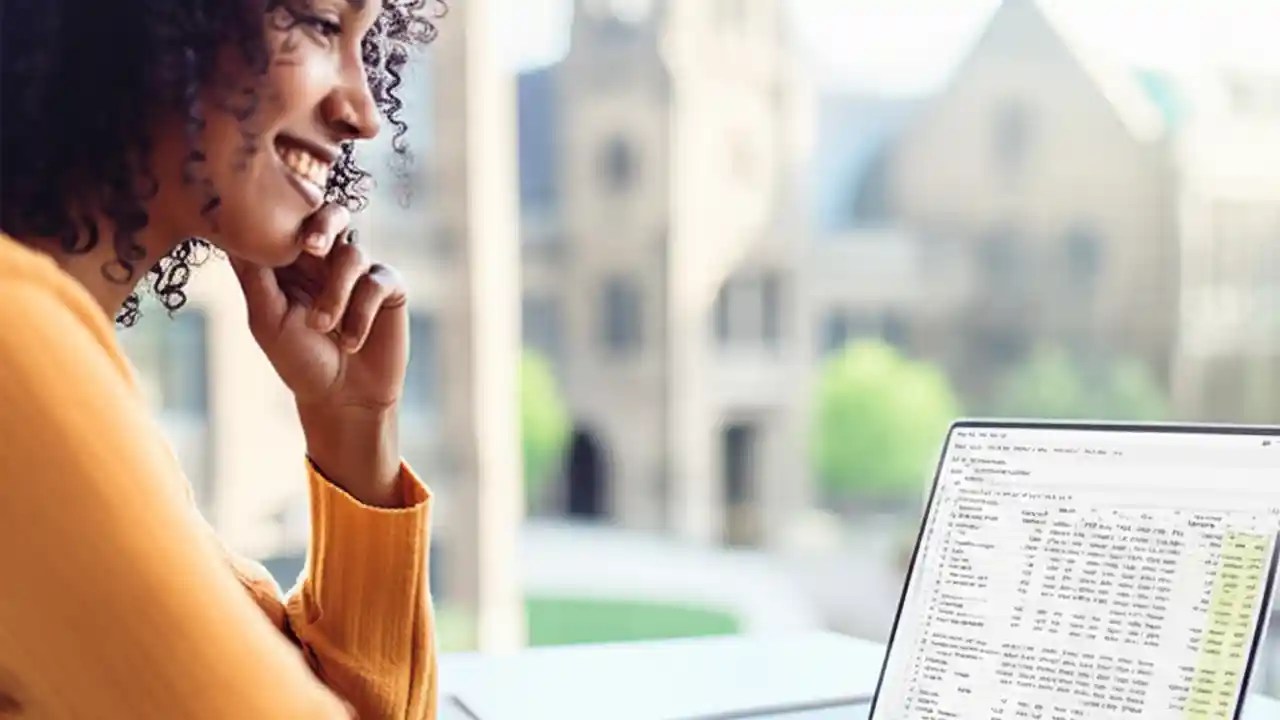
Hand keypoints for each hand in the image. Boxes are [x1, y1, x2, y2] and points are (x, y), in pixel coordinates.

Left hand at [229, 203, 408, 504]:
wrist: (343, 397)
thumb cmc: (298, 359)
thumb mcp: (267, 318)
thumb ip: (255, 277)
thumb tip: (232, 234)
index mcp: (293, 259)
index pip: (290, 220)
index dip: (284, 215)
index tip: (269, 230)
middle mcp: (328, 258)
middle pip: (330, 214)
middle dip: (323, 223)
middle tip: (311, 246)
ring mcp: (361, 271)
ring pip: (351, 254)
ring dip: (335, 294)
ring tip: (322, 328)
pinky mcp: (388, 288)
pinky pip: (377, 282)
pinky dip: (361, 313)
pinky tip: (351, 343)